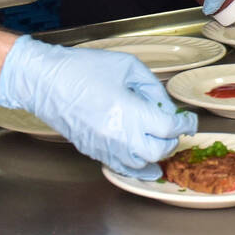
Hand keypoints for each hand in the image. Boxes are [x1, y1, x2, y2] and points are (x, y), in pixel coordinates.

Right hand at [0, 36, 197, 178]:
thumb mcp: (129, 67)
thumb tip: (166, 107)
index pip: (170, 129)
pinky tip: (143, 161)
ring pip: (142, 165)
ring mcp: (105, 147)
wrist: (45, 81)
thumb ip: (154, 89)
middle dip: (171, 140)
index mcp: (131, 113)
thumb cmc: (83, 69)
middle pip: (159, 151)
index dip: (185, 124)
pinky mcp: (93, 151)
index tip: (188, 120)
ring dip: (155, 155)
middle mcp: (120, 136)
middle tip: (172, 128)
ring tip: (158, 141)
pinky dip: (136, 166)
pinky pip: (121, 167)